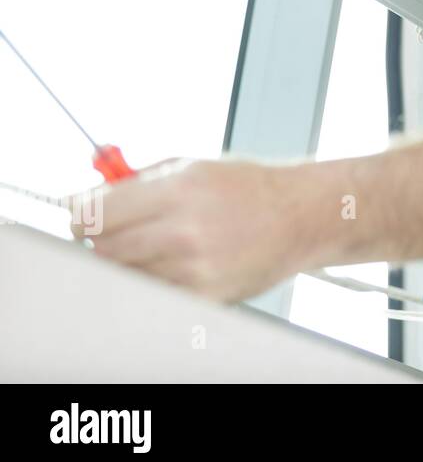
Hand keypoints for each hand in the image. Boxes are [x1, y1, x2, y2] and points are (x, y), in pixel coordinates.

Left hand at [68, 157, 308, 302]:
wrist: (303, 217)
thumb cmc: (251, 188)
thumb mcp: (194, 166)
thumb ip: (139, 182)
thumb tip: (88, 200)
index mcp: (179, 188)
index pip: (94, 213)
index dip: (81, 215)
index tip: (82, 216)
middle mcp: (184, 229)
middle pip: (103, 250)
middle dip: (100, 241)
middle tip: (114, 234)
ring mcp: (195, 267)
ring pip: (125, 276)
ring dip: (128, 263)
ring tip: (153, 246)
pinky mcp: (206, 296)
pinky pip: (155, 295)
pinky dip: (154, 282)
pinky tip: (174, 264)